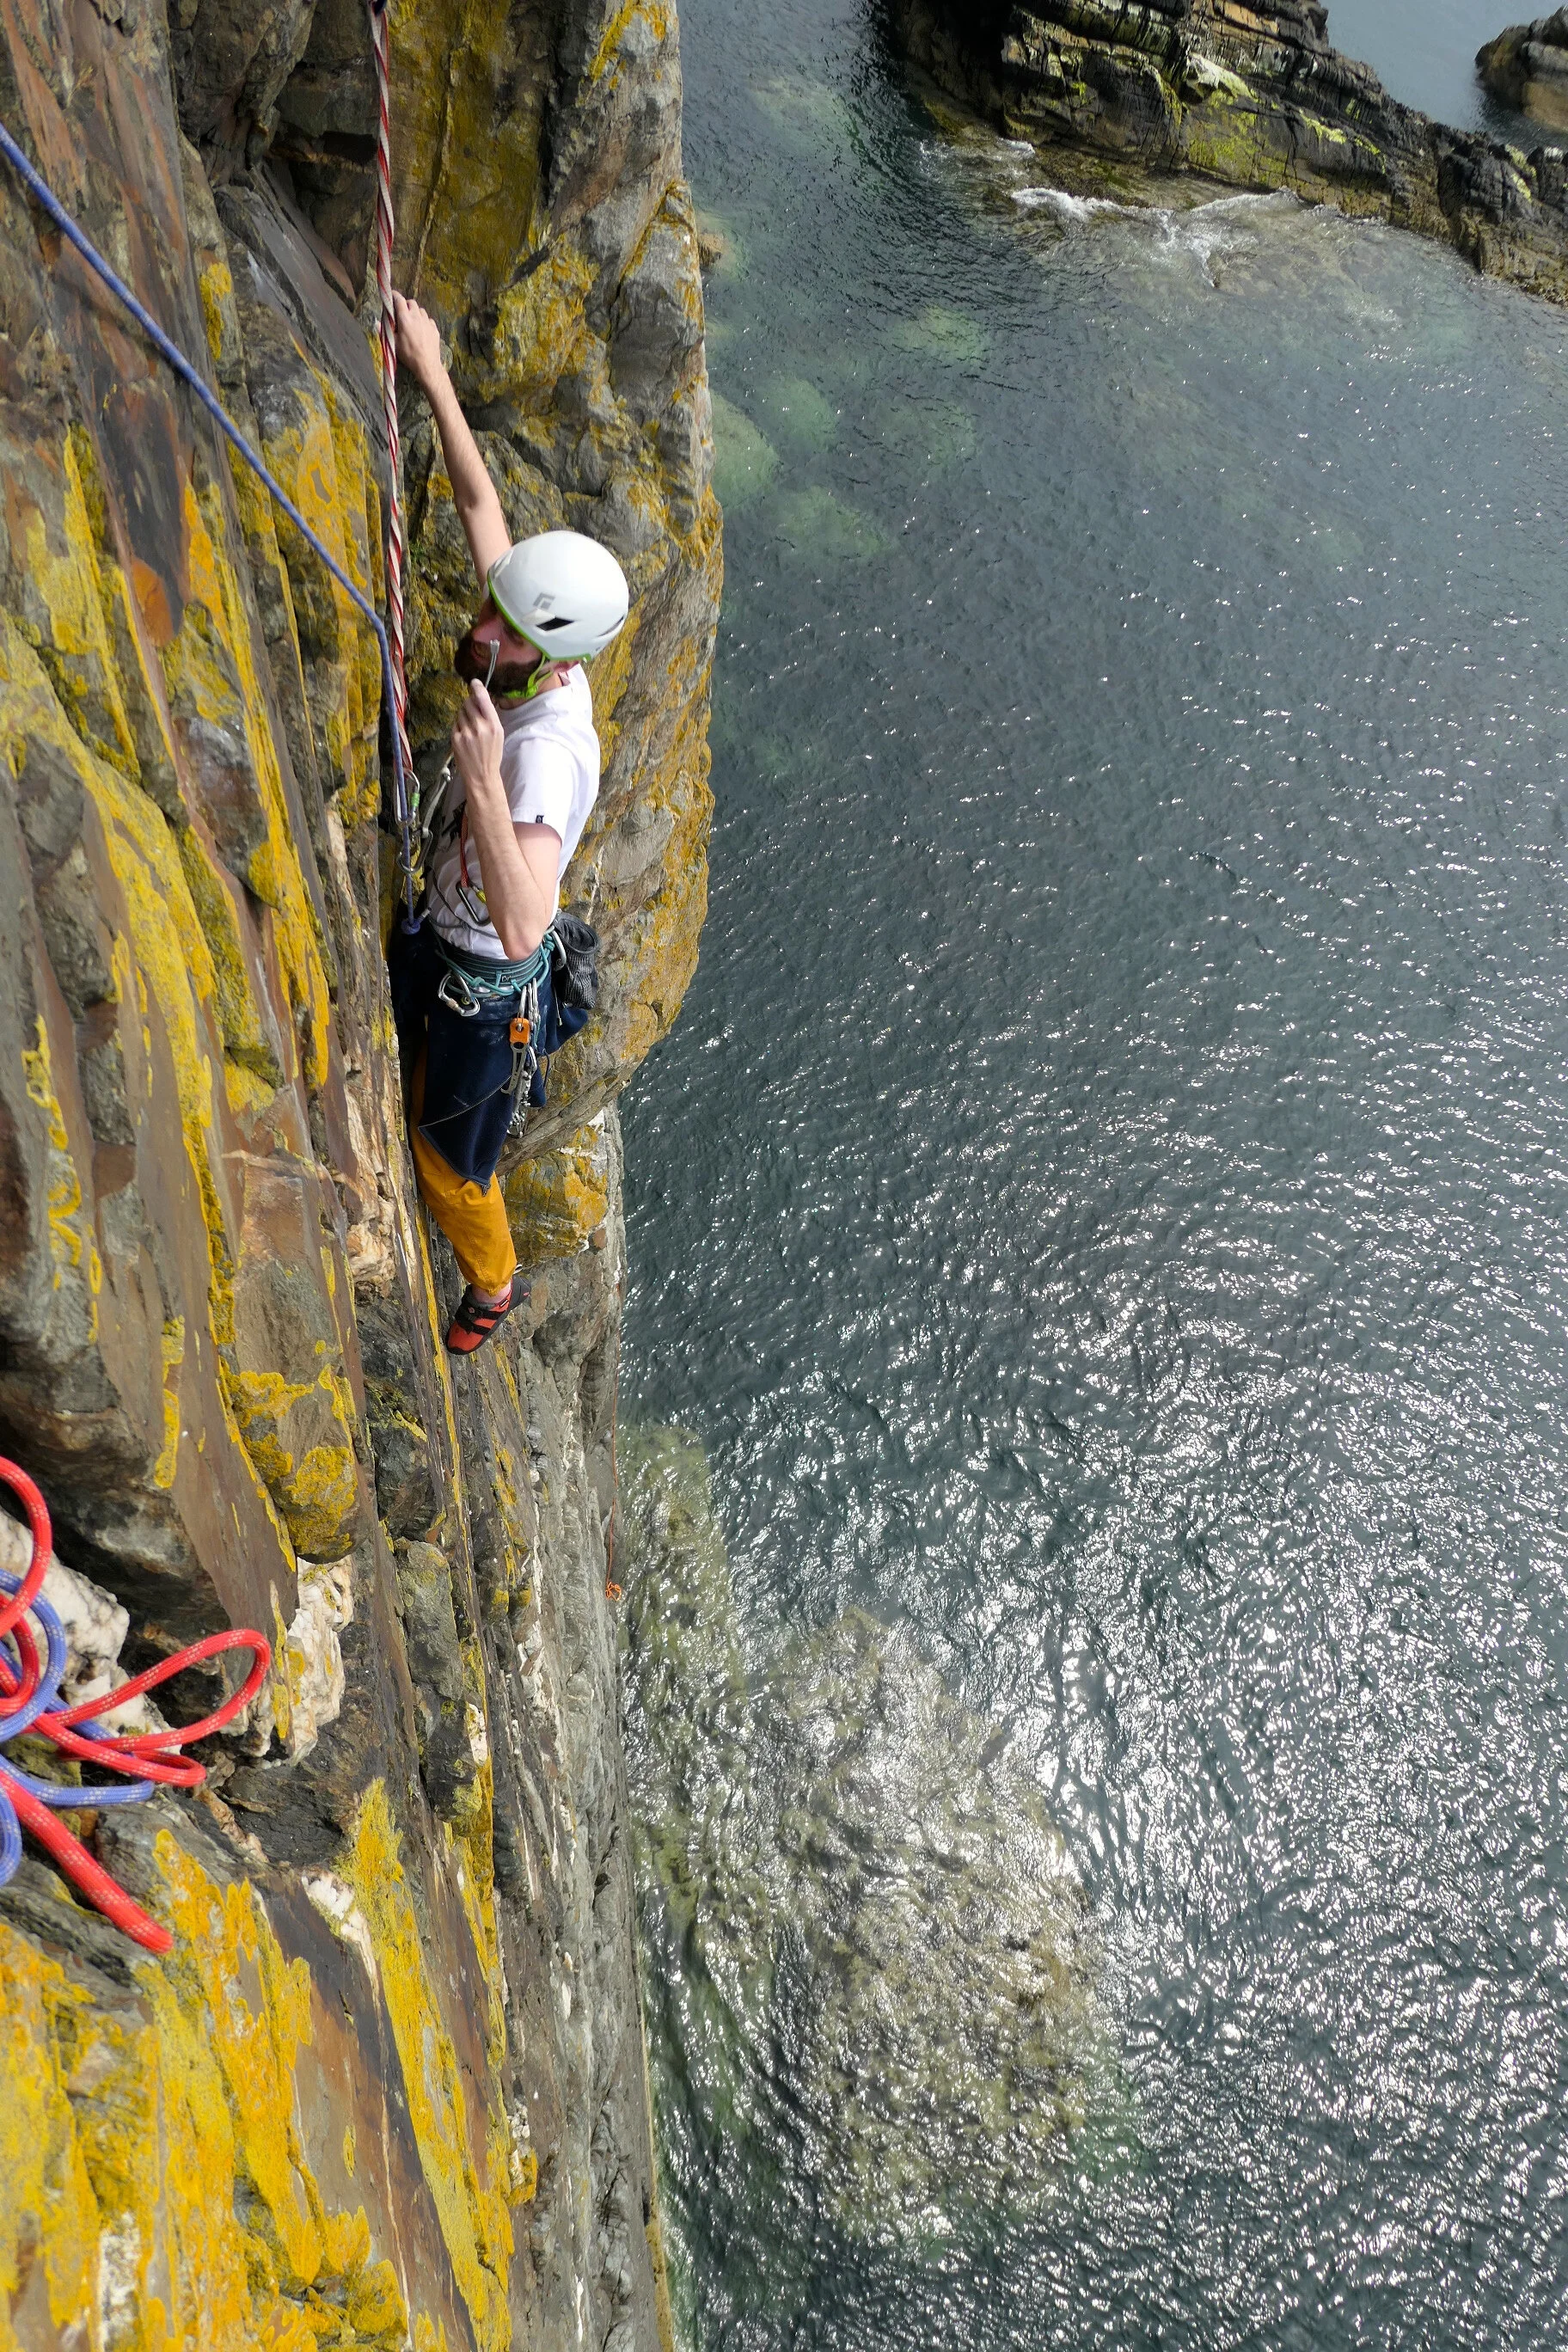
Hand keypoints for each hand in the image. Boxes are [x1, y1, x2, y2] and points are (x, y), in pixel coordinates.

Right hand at [394, 291, 444, 390]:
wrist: (427, 365)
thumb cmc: (409, 355)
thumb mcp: (394, 344)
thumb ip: (385, 331)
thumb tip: (376, 323)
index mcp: (405, 319)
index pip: (399, 300)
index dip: (395, 295)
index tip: (391, 295)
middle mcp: (417, 317)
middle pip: (411, 302)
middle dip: (406, 304)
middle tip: (402, 312)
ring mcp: (427, 322)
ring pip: (421, 310)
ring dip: (415, 312)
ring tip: (412, 321)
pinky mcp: (434, 329)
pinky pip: (429, 320)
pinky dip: (424, 321)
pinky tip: (421, 329)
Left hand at [451, 679, 503, 798]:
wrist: (482, 775)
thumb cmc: (491, 755)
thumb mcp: (498, 734)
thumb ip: (490, 716)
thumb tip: (480, 698)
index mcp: (493, 725)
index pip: (482, 698)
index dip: (477, 688)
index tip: (474, 683)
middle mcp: (480, 727)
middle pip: (468, 703)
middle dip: (469, 705)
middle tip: (473, 715)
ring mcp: (466, 733)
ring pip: (460, 713)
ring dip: (463, 716)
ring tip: (470, 730)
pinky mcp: (456, 738)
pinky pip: (455, 724)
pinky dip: (458, 727)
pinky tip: (464, 737)